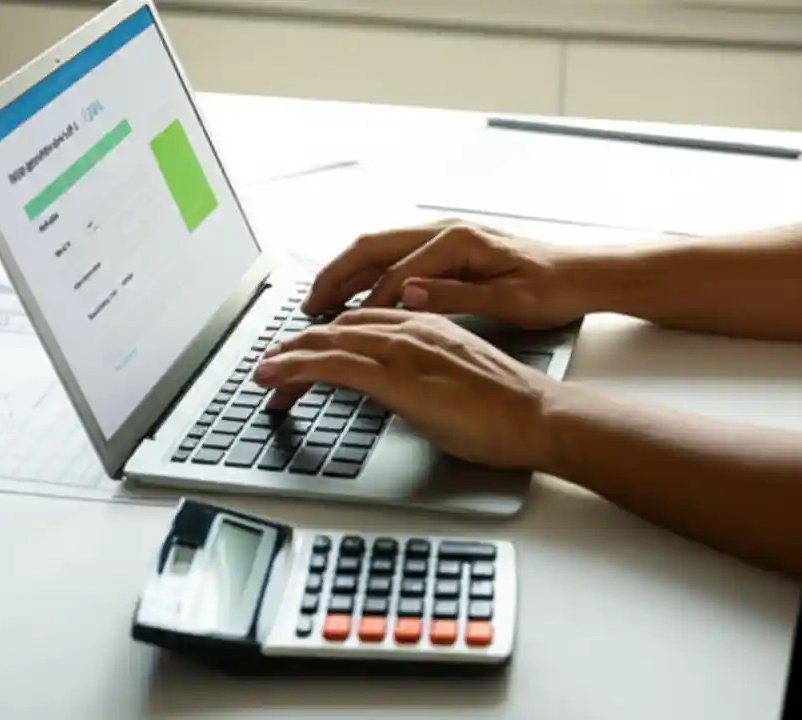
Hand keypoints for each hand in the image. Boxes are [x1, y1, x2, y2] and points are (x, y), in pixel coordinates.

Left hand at [253, 309, 560, 469]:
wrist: (539, 417)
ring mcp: (404, 350)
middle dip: (297, 350)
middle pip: (336, 329)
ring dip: (287, 358)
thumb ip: (420, 374)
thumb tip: (394, 391)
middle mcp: (410, 328)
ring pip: (328, 341)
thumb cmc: (507, 407)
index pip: (358, 323)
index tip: (301, 360)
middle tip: (271, 372)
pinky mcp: (399, 378)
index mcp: (425, 324)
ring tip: (262, 376)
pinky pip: (334, 365)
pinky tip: (276, 378)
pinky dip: (297, 368)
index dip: (323, 340)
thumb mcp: (453, 379)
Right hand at [302, 220, 591, 329]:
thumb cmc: (555, 287)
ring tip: (320, 303)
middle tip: (307, 309)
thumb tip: (407, 293)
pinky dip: (367, 274)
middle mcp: (446, 230)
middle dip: (335, 278)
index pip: (395, 274)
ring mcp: (445, 236)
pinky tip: (357, 297)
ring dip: (346, 274)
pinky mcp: (449, 248)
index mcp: (458, 241)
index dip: (364, 305)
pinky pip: (394, 256)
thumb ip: (455, 296)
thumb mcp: (509, 300)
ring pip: (378, 249)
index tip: (340, 332)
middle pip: (371, 248)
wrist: (587, 272)